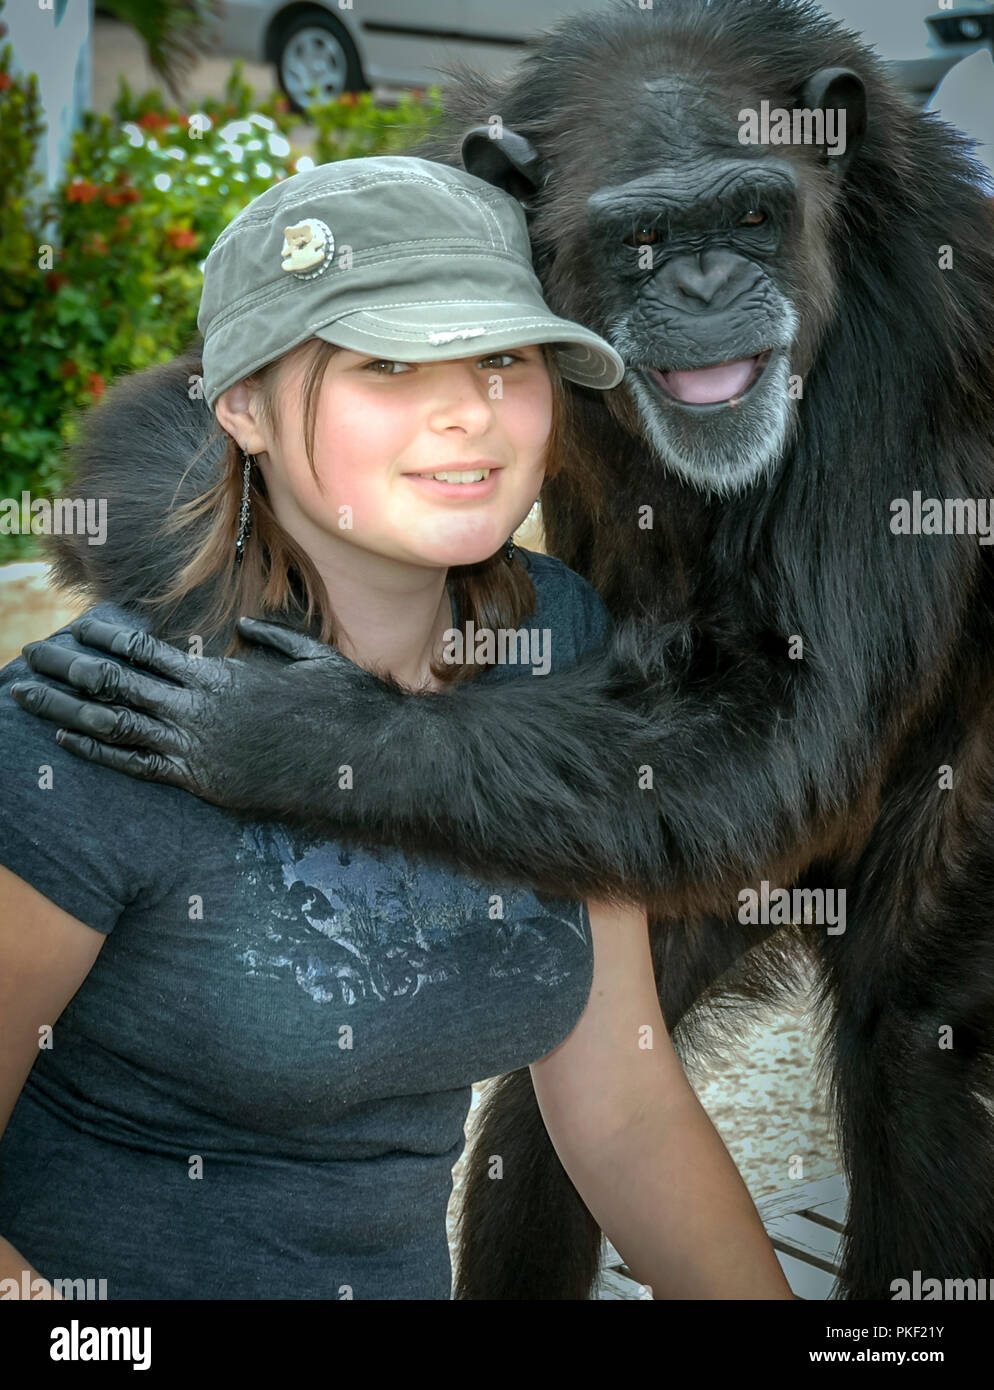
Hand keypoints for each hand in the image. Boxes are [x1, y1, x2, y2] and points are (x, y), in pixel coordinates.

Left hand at [9, 613, 356, 803]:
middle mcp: (196, 708)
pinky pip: (136, 766)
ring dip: (63, 711)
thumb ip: (270, 638)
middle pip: (112, 684)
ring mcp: (194, 747)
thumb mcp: (308, 655)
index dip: (103, 641)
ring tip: (26, 699)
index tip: (73, 632)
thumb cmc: (339, 704)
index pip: (143, 652)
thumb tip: (245, 628)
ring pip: (112, 725)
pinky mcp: (201, 782)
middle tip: (27, 659)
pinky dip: (97, 752)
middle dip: (64, 670)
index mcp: (217, 674)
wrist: (358, 759)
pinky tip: (67, 743)